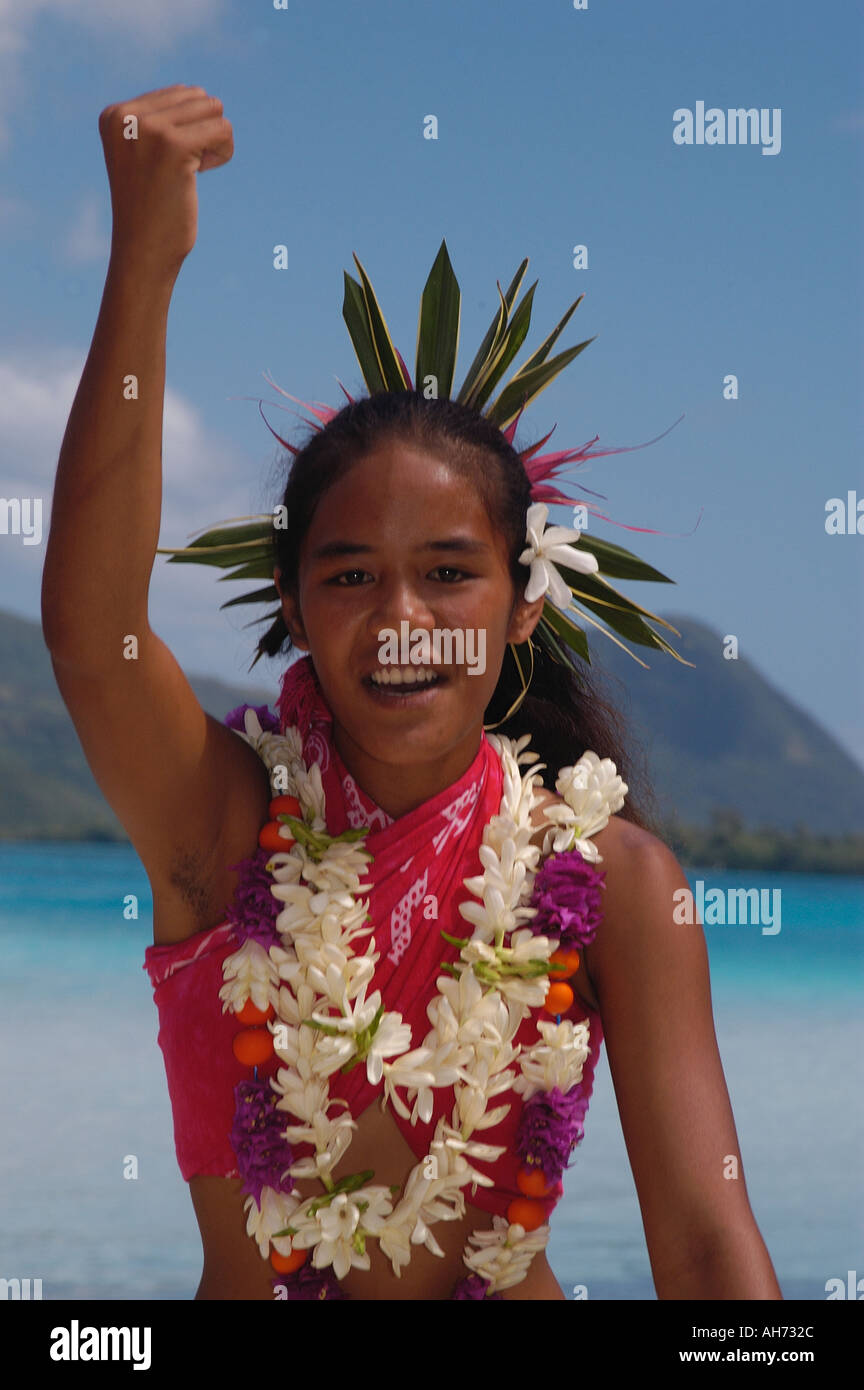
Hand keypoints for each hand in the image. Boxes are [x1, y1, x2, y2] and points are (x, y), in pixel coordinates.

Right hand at [99, 83, 233, 275]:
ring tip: (193, 170)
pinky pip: (223, 129)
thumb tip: (199, 95)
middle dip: (203, 133)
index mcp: (115, 114)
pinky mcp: (173, 146)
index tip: (171, 163)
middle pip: (198, 97)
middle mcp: (126, 115)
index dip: (188, 130)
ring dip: (214, 142)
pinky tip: (202, 173)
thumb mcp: (144, 155)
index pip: (179, 94)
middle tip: (186, 169)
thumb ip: (159, 121)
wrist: (142, 253)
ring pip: (213, 109)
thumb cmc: (150, 210)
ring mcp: (147, 129)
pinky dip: (223, 152)